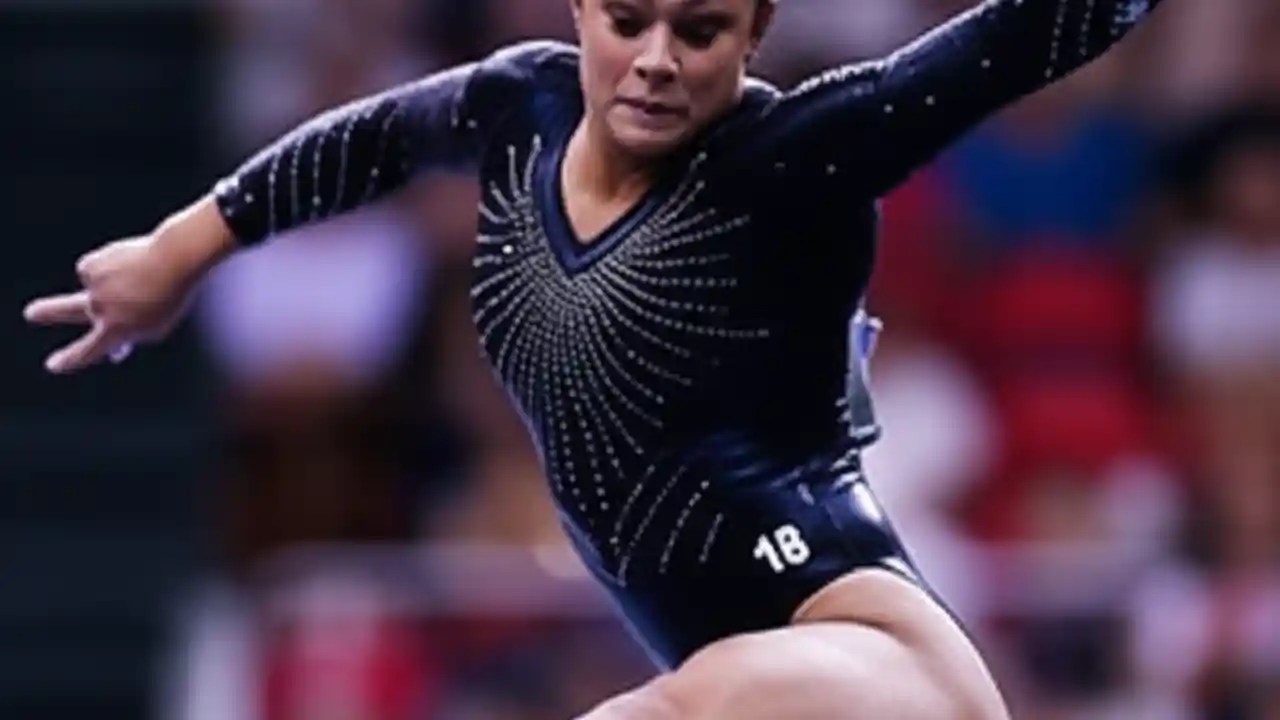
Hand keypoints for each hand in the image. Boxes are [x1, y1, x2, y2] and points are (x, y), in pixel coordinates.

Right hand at [24, 234, 201, 373]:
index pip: (87, 352)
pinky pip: (98, 270)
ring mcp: (93, 287)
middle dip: (47, 313)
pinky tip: (130, 265)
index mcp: (117, 331)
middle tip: (32, 313)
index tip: (53, 365)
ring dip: (107, 282)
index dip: (70, 360)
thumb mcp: (155, 328)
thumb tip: (116, 349)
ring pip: (94, 288)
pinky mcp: (91, 266)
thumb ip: (132, 337)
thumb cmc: (171, 296)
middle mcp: (99, 310)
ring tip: (135, 278)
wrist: (174, 260)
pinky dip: (112, 268)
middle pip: (65, 312)